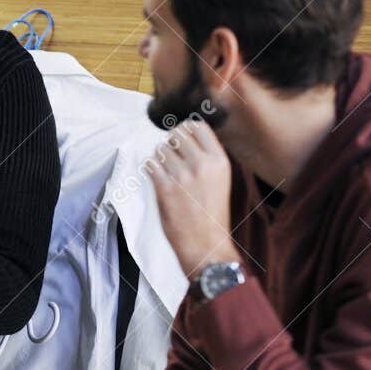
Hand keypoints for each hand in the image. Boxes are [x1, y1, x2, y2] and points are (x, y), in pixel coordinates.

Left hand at [148, 120, 239, 277]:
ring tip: (166, 171)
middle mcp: (202, 165)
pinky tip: (157, 177)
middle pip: (177, 135)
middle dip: (171, 144)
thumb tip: (186, 135)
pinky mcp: (165, 189)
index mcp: (219, 161)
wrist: (206, 243)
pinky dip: (150, 168)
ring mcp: (182, 176)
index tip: (181, 139)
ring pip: (161, 149)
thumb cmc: (212, 213)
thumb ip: (207, 158)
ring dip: (159, 157)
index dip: (185, 129)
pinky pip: (150, 165)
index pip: (198, 126)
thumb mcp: (220, 179)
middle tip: (172, 158)